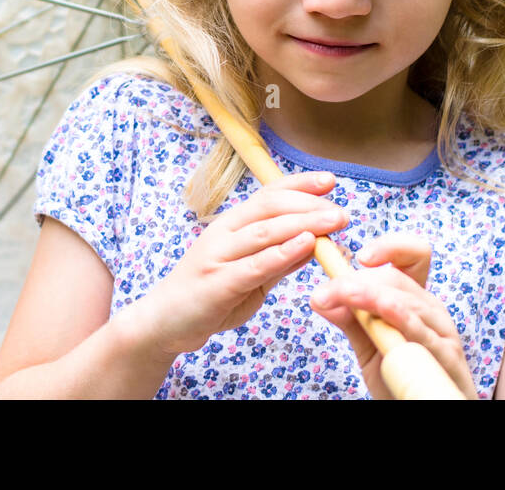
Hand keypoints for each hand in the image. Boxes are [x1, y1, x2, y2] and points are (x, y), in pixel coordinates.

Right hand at [135, 171, 348, 356]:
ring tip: (333, 221)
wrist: (163, 323)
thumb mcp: (249, 275)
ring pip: (265, 232)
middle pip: (269, 207)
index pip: (268, 195)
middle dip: (309, 204)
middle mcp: (223, 233)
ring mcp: (218, 256)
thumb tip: (314, 242)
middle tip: (340, 211)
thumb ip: (278, 259)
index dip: (299, 184)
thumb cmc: (208, 296)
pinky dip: (282, 252)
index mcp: (230, 225)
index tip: (329, 181)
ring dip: (303, 223)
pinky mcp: (217, 283)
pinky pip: (254, 264)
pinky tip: (305, 245)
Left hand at [309, 233, 477, 399]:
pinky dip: (402, 318)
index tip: (360, 256)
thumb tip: (319, 297)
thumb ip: (350, 319)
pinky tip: (384, 311)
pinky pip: (423, 333)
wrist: (424, 410)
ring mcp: (442, 332)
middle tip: (325, 292)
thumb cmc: (401, 377)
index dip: (391, 247)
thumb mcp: (369, 344)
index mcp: (415, 299)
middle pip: (396, 279)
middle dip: (356, 281)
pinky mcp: (447, 358)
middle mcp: (432, 310)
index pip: (413, 257)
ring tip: (343, 294)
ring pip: (406, 301)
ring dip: (369, 295)